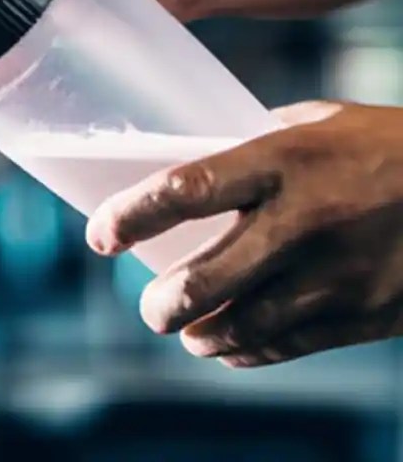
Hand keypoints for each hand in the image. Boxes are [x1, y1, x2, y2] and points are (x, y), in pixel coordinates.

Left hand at [85, 101, 402, 366]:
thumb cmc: (392, 147)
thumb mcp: (322, 123)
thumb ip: (257, 141)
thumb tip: (195, 154)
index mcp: (285, 161)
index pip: (184, 191)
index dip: (130, 217)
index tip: (100, 235)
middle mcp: (304, 220)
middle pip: (202, 281)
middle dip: (160, 304)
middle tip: (151, 306)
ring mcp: (337, 274)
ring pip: (239, 326)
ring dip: (200, 334)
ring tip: (188, 327)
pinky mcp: (365, 314)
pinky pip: (284, 346)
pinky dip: (246, 350)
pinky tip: (231, 344)